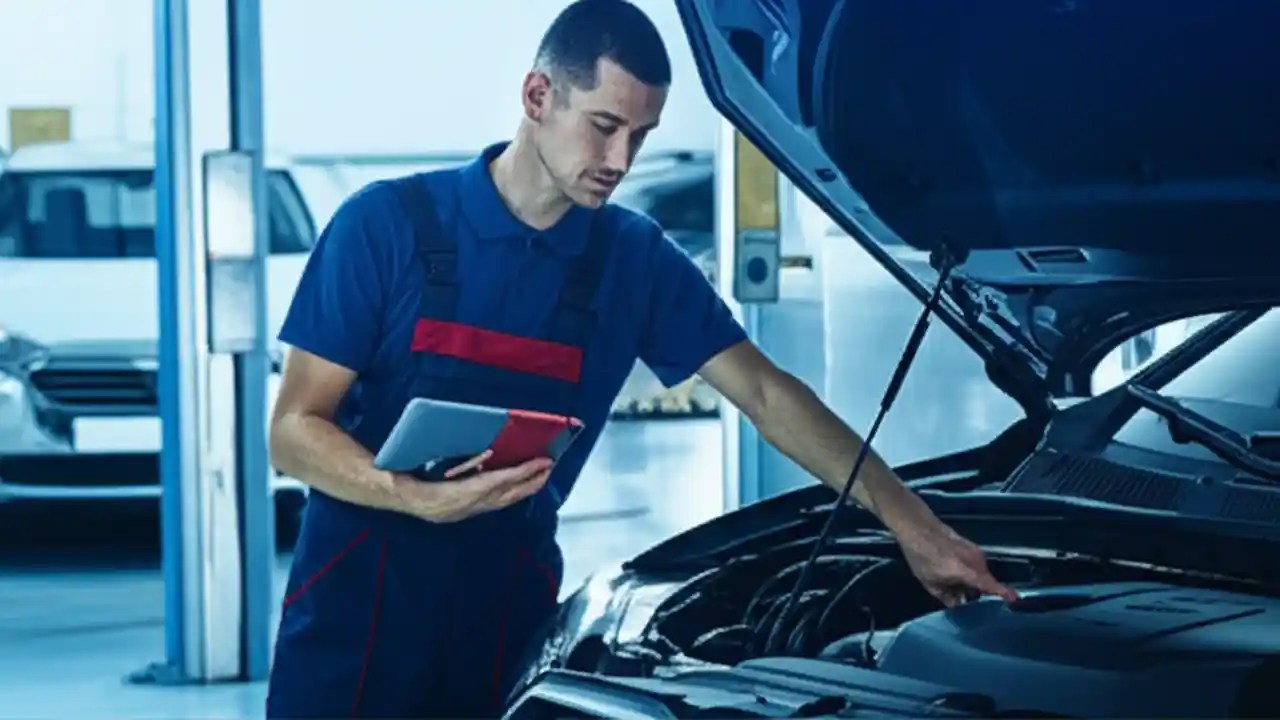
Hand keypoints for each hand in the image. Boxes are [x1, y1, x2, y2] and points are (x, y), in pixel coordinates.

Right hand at [396, 450, 552, 522]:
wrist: (387, 493)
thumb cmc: (400, 470)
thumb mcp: (418, 459)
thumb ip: (443, 453)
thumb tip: (479, 446)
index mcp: (449, 496)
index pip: (492, 484)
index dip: (518, 473)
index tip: (539, 463)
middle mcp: (459, 508)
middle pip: (502, 496)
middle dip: (528, 483)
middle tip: (549, 467)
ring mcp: (460, 512)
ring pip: (498, 502)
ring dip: (521, 489)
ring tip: (541, 475)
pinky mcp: (460, 512)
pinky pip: (490, 503)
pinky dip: (507, 493)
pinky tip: (517, 486)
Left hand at [893, 513, 1019, 606]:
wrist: (918, 527)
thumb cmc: (922, 555)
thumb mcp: (931, 583)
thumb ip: (948, 597)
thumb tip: (960, 605)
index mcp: (967, 570)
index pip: (991, 585)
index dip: (1004, 594)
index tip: (1016, 600)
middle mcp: (977, 560)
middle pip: (987, 582)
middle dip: (980, 594)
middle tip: (967, 604)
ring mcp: (976, 551)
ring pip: (981, 574)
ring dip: (973, 583)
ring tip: (956, 589)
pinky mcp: (972, 546)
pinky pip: (977, 565)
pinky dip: (970, 573)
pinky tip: (954, 576)